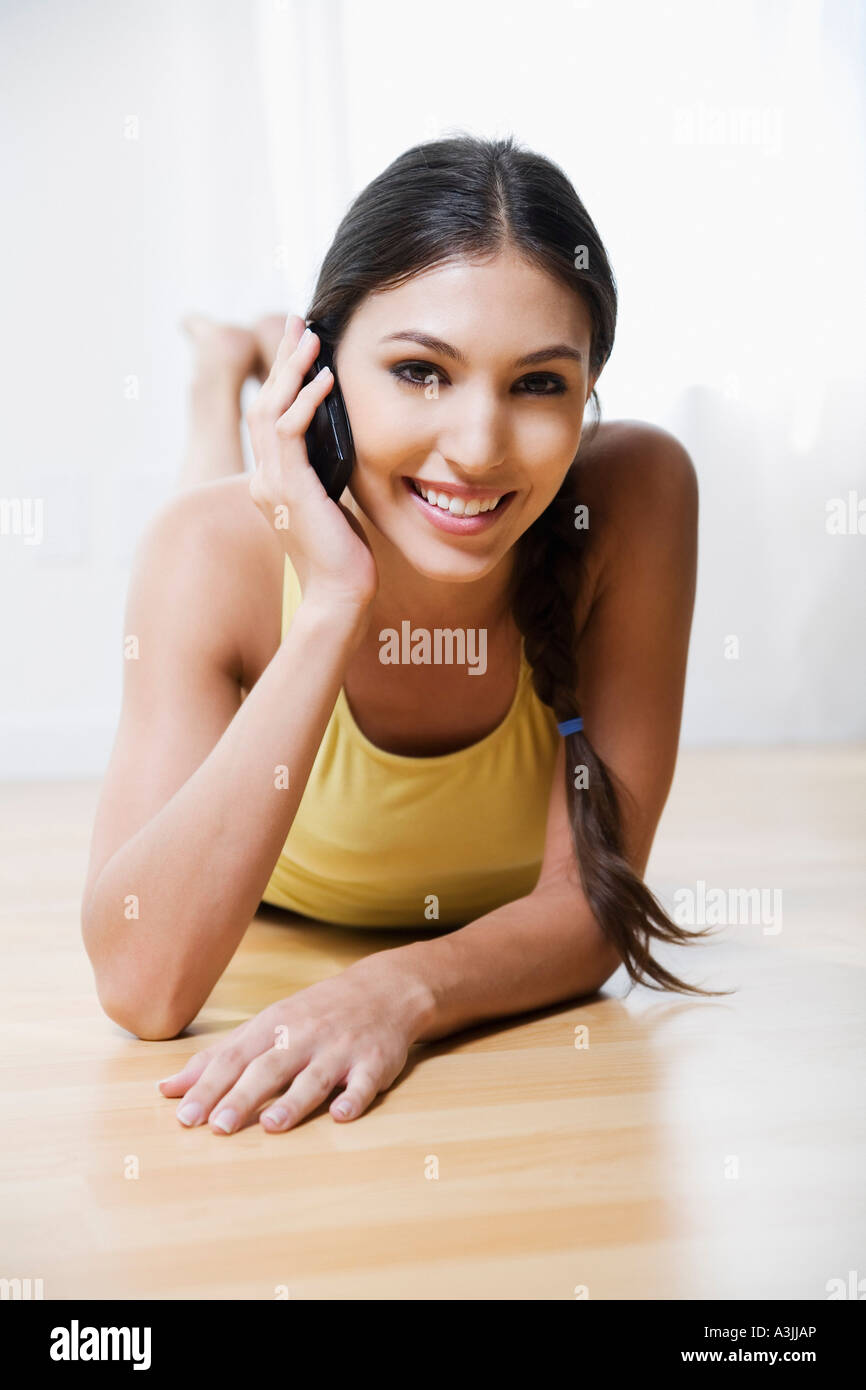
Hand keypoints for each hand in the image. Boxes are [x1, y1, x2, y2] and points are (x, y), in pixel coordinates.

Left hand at [156, 958, 431, 1133]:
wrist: (383, 990)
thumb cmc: (314, 1014)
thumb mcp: (266, 1025)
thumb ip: (219, 1057)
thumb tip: (166, 1089)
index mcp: (274, 1026)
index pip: (234, 1058)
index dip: (208, 1087)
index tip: (184, 1116)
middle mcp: (304, 1035)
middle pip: (269, 1067)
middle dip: (243, 1096)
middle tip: (217, 1127)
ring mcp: (341, 1049)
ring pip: (314, 1076)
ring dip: (294, 1101)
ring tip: (272, 1126)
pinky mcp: (375, 1062)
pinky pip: (365, 1082)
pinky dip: (354, 1097)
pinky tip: (342, 1114)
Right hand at [247, 313, 377, 614]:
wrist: (341, 596)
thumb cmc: (344, 557)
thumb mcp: (335, 503)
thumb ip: (329, 474)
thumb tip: (345, 443)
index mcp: (271, 481)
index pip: (270, 416)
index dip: (283, 376)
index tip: (300, 342)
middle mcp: (264, 479)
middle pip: (263, 403)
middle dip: (282, 359)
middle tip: (299, 320)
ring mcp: (272, 485)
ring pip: (270, 411)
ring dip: (291, 370)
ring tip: (311, 337)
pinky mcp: (291, 491)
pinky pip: (290, 433)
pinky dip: (306, 401)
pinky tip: (325, 379)